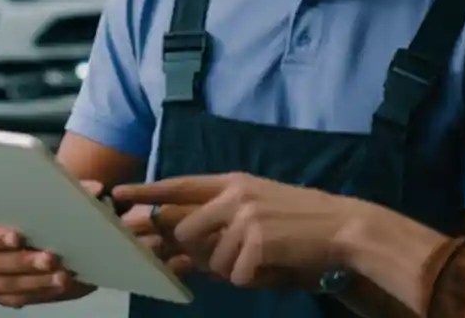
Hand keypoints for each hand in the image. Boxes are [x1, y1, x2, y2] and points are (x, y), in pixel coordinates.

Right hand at [0, 180, 100, 308]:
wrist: (46, 243)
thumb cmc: (38, 218)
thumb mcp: (52, 203)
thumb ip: (71, 193)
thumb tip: (96, 189)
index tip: (18, 236)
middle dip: (23, 262)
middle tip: (50, 258)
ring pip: (9, 286)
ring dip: (37, 282)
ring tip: (62, 276)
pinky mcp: (7, 298)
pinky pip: (21, 299)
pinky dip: (42, 292)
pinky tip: (60, 286)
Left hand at [114, 173, 362, 289]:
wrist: (346, 230)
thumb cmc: (302, 227)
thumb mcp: (258, 217)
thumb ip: (218, 233)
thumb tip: (179, 258)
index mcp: (234, 184)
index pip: (181, 186)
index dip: (148, 191)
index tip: (119, 194)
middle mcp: (235, 195)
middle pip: (186, 232)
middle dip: (199, 255)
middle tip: (233, 259)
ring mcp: (245, 216)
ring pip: (212, 260)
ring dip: (234, 270)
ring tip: (266, 259)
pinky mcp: (257, 240)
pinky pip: (236, 276)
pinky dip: (254, 280)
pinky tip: (276, 266)